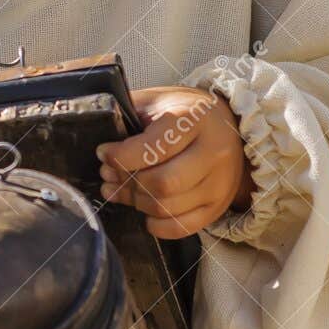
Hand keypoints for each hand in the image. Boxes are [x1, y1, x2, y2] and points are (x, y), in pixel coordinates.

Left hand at [96, 85, 251, 239]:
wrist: (229, 125)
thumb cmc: (186, 112)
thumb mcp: (159, 101)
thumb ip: (128, 115)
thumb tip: (99, 141)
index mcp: (195, 120)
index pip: (153, 148)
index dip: (120, 156)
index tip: (104, 153)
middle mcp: (213, 153)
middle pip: (162, 183)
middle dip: (127, 182)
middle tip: (110, 174)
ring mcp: (218, 184)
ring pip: (167, 208)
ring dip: (135, 202)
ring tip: (121, 189)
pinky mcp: (217, 207)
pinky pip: (180, 228)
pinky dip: (156, 224)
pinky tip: (144, 209)